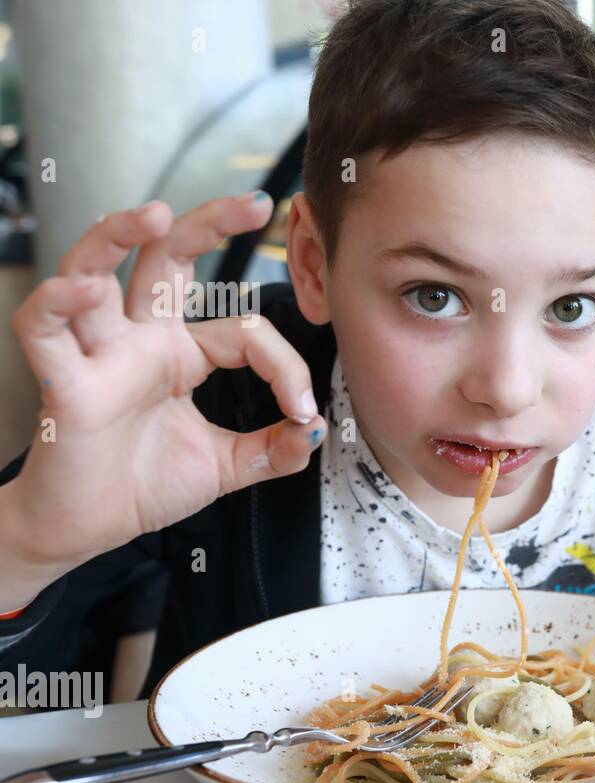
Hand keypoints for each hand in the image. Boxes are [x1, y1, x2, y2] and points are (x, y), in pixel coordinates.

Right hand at [3, 193, 326, 583]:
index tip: (305, 410)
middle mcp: (140, 341)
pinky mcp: (62, 383)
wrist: (84, 530)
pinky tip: (81, 288)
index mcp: (182, 354)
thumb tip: (314, 430)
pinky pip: (44, 329)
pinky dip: (56, 303)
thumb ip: (274, 449)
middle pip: (166, 259)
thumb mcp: (227, 466)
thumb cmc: (142, 487)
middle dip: (206, 223)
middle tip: (255, 203)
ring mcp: (99, 356)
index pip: (245, 332)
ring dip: (116, 235)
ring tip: (153, 214)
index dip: (284, 366)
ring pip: (93, 271)